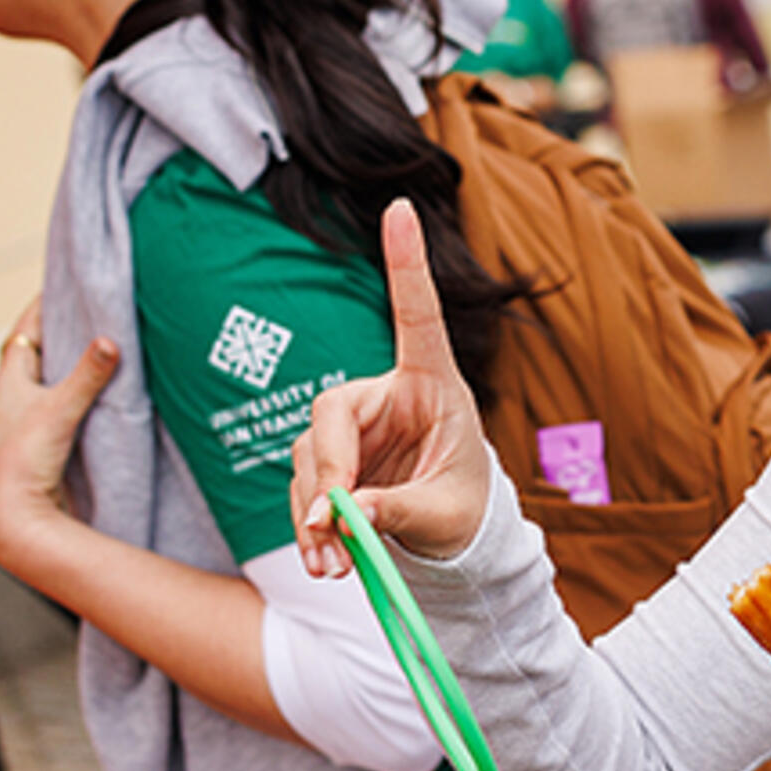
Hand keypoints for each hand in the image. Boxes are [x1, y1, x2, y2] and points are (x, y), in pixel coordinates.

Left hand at [0, 298, 120, 582]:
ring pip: (46, 382)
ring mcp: (23, 421)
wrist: (11, 516)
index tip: (64, 286)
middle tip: (88, 314)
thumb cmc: (19, 464)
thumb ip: (86, 376)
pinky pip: (58, 406)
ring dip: (67, 368)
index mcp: (8, 381)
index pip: (24, 331)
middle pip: (35, 354)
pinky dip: (74, 395)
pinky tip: (95, 399)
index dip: (43, 307)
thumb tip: (108, 341)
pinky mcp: (38, 442)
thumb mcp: (58, 410)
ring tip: (97, 352)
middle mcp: (11, 398)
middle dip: (59, 334)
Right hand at [291, 199, 494, 570]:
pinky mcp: (332, 459)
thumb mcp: (445, 513)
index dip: (405, 264)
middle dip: (326, 469)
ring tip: (335, 564)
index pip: (417, 317)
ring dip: (314, 513)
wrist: (456, 535)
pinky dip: (310, 526)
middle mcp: (388, 395)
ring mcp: (355, 429)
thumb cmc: (465, 508)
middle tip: (333, 524)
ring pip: (309, 456)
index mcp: (433, 385)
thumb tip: (345, 515)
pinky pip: (305, 487)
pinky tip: (324, 561)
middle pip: (331, 410)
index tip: (400, 207)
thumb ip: (398, 509)